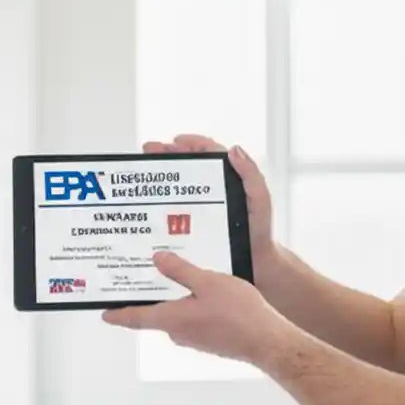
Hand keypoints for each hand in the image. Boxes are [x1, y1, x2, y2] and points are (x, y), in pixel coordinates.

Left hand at [102, 251, 298, 365]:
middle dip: (150, 297)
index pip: (135, 317)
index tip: (104, 313)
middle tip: (142, 279)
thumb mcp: (207, 282)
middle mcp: (179, 332)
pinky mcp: (210, 338)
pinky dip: (191, 306)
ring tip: (176, 277)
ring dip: (174, 299)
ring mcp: (195, 338)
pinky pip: (193, 319)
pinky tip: (203, 293)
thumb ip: (180, 271)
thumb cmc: (238, 312)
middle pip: (155, 314)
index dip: (118, 314)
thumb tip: (157, 259)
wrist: (266, 340)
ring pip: (177, 315)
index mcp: (172, 318)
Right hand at [142, 135, 279, 271]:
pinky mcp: (194, 221)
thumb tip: (234, 150)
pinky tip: (149, 200)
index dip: (191, 143)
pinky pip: (177, 206)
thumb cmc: (259, 232)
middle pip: (189, 164)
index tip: (174, 141)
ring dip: (163, 172)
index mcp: (229, 178)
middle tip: (150, 149)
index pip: (209, 152)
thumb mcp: (260, 200)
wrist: (254, 263)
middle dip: (168, 153)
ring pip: (180, 183)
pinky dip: (162, 199)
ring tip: (145, 166)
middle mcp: (213, 188)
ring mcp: (203, 205)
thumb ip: (251, 175)